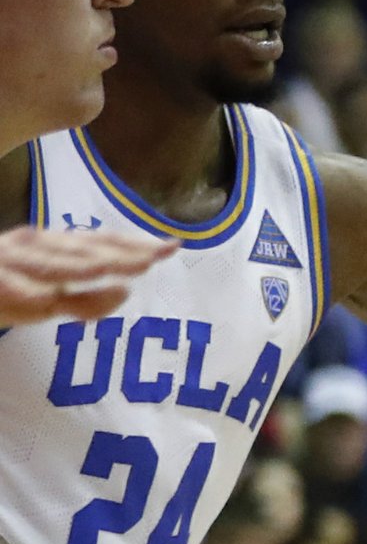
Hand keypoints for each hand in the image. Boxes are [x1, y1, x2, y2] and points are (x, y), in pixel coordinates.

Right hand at [0, 226, 169, 326]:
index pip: (99, 243)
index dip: (134, 243)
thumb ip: (86, 300)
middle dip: (120, 251)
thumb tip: (126, 294)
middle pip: (84, 249)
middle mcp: (34, 247)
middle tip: (158, 254)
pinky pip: (20, 289)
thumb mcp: (48, 299)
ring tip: (123, 265)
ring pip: (54, 263)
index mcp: (51, 247)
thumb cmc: (5, 289)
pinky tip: (59, 295)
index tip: (172, 245)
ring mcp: (12, 262)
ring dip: (86, 263)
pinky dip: (40, 291)